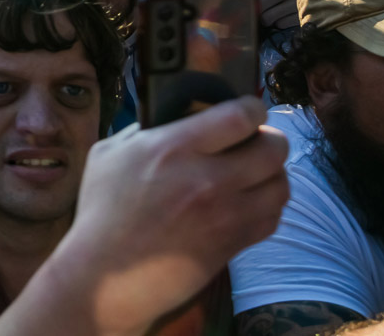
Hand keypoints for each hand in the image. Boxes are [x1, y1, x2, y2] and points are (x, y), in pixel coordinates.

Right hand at [52, 97, 288, 334]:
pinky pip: (273, 217)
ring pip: (281, 184)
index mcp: (174, 147)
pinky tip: (247, 202)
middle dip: (269, 139)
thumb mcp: (109, 153)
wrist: (107, 274)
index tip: (248, 110)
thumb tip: (175, 117)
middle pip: (273, 149)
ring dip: (272, 174)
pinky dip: (267, 205)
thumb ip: (144, 130)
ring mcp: (226, 214)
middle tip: (254, 141)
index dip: (252, 108)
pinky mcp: (233, 243)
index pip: (240, 116)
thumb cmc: (103, 211)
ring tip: (254, 173)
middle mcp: (208, 178)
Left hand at [249, 0, 305, 27]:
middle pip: (258, 6)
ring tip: (274, 12)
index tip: (242, 2)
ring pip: (267, 18)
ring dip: (267, 18)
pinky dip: (280, 22)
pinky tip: (287, 15)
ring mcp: (296, 2)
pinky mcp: (303, 15)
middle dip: (256, 10)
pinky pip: (280, 24)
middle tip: (258, 10)